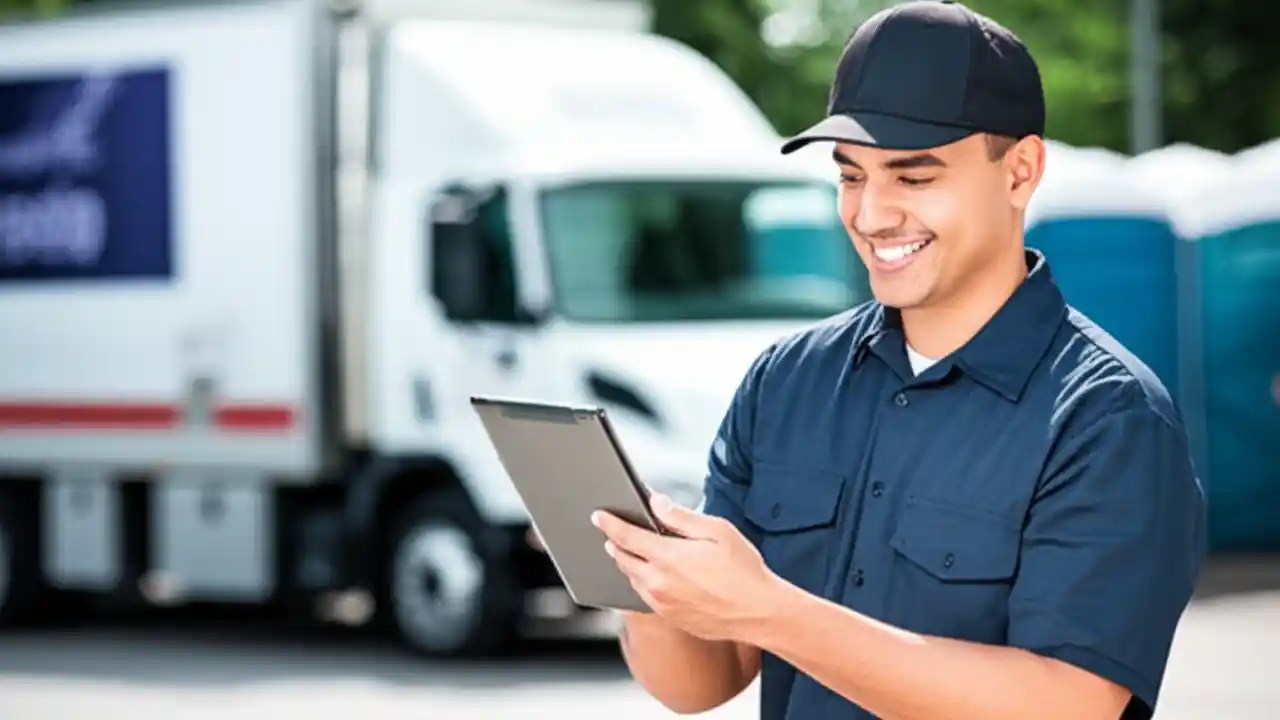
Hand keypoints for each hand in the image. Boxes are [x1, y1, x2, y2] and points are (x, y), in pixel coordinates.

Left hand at [591, 493, 785, 643]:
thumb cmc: (744, 570)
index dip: (609, 523)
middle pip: (623, 559)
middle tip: (612, 534)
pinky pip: (646, 597)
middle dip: (615, 544)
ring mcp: (662, 604)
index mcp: (668, 558)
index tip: (598, 516)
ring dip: (628, 564)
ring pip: (633, 580)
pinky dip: (643, 583)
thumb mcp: (717, 531)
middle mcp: (659, 583)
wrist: (759, 612)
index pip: (627, 536)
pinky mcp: (670, 618)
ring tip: (631, 553)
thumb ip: (682, 517)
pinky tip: (653, 576)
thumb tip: (656, 502)